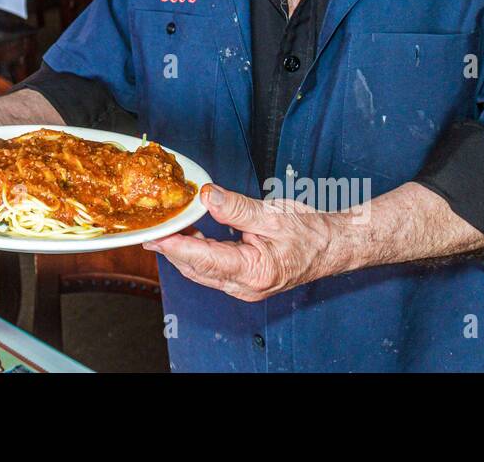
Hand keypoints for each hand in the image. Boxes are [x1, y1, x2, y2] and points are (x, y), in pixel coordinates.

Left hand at [144, 184, 336, 301]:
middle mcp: (246, 286)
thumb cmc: (310, 232)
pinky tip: (190, 234)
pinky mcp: (243, 281)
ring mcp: (244, 287)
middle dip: (172, 249)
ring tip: (165, 228)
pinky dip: (196, 253)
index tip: (155, 235)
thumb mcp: (272, 213)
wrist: (332, 246)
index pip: (204, 259)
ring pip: (201, 272)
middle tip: (151, 228)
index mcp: (254, 271)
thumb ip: (235, 207)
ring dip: (182, 251)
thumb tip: (206, 196)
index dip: (175, 246)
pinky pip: (212, 270)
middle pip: (196, 269)